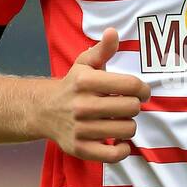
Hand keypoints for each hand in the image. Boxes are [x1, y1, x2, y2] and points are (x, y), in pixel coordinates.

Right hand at [44, 28, 149, 162]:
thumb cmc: (72, 85)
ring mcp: (81, 129)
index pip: (131, 85)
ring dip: (129, 125)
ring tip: (120, 120)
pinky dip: (123, 150)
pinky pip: (113, 155)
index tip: (141, 91)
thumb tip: (113, 32)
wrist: (43, 110)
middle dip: (134, 106)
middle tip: (127, 106)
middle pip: (132, 108)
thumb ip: (102, 49)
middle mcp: (82, 105)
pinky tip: (120, 141)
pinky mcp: (80, 148)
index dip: (143, 89)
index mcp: (86, 81)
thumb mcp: (84, 64)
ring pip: (127, 130)